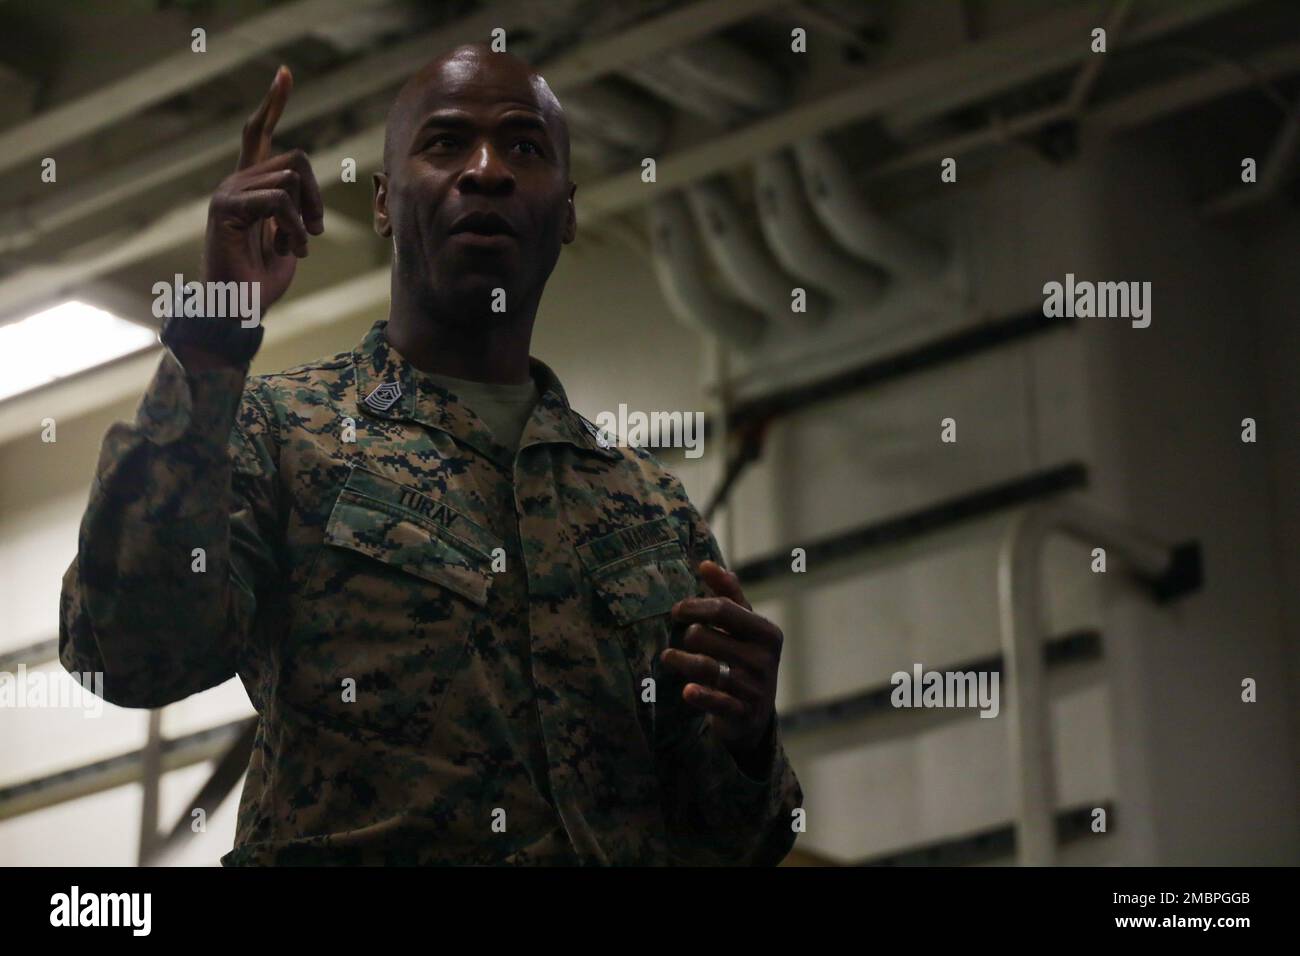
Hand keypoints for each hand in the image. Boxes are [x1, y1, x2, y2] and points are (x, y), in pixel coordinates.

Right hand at [202, 65, 323, 310]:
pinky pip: (278, 201)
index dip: (273, 103)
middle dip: (316, 197)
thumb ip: (297, 209)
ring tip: (295, 246)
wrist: (238, 309)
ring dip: (305, 219)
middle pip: (296, 159)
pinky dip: (294, 228)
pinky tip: (289, 249)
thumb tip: (305, 194)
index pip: (259, 133)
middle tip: (314, 231)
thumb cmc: (263, 279)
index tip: (285, 72)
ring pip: (290, 179)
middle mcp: (237, 181)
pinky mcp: (226, 206)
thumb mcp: (291, 238)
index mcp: (252, 185)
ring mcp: (229, 191)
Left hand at [662, 560, 782, 766]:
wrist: (754, 714)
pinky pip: (717, 701)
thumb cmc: (745, 658)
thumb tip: (705, 564)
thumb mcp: (744, 626)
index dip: (694, 606)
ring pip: (706, 667)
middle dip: (688, 635)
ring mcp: (755, 688)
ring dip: (680, 661)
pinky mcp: (743, 714)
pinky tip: (687, 690)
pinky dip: (701, 695)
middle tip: (681, 639)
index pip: (723, 609)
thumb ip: (728, 594)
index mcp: (767, 632)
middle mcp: (765, 659)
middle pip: (707, 636)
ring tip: (667, 658)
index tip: (677, 611)